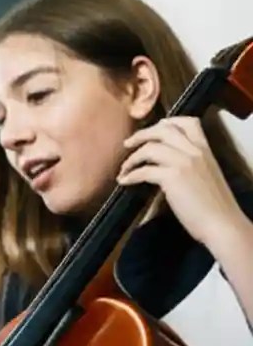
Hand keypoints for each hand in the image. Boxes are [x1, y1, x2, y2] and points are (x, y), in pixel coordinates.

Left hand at [119, 117, 245, 249]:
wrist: (221, 223)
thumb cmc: (213, 205)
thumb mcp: (206, 174)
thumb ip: (191, 163)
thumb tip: (167, 161)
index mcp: (205, 149)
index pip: (188, 122)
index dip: (167, 122)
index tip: (151, 129)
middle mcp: (195, 151)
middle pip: (163, 130)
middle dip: (141, 135)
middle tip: (127, 144)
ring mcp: (183, 163)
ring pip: (150, 148)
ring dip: (131, 159)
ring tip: (124, 169)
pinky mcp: (173, 178)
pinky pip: (144, 170)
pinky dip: (130, 175)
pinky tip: (124, 182)